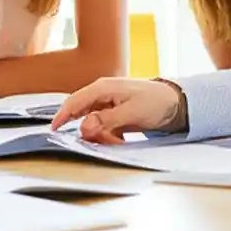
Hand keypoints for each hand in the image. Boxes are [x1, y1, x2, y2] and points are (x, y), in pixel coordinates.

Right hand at [50, 78, 182, 143]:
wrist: (177, 103)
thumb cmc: (157, 102)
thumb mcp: (132, 113)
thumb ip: (106, 120)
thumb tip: (84, 127)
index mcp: (103, 88)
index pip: (74, 102)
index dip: (61, 116)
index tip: (53, 131)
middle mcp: (102, 94)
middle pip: (81, 115)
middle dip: (91, 132)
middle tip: (108, 142)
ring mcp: (108, 103)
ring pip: (92, 123)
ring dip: (102, 136)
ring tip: (120, 139)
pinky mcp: (114, 113)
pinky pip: (103, 127)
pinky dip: (109, 136)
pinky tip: (121, 138)